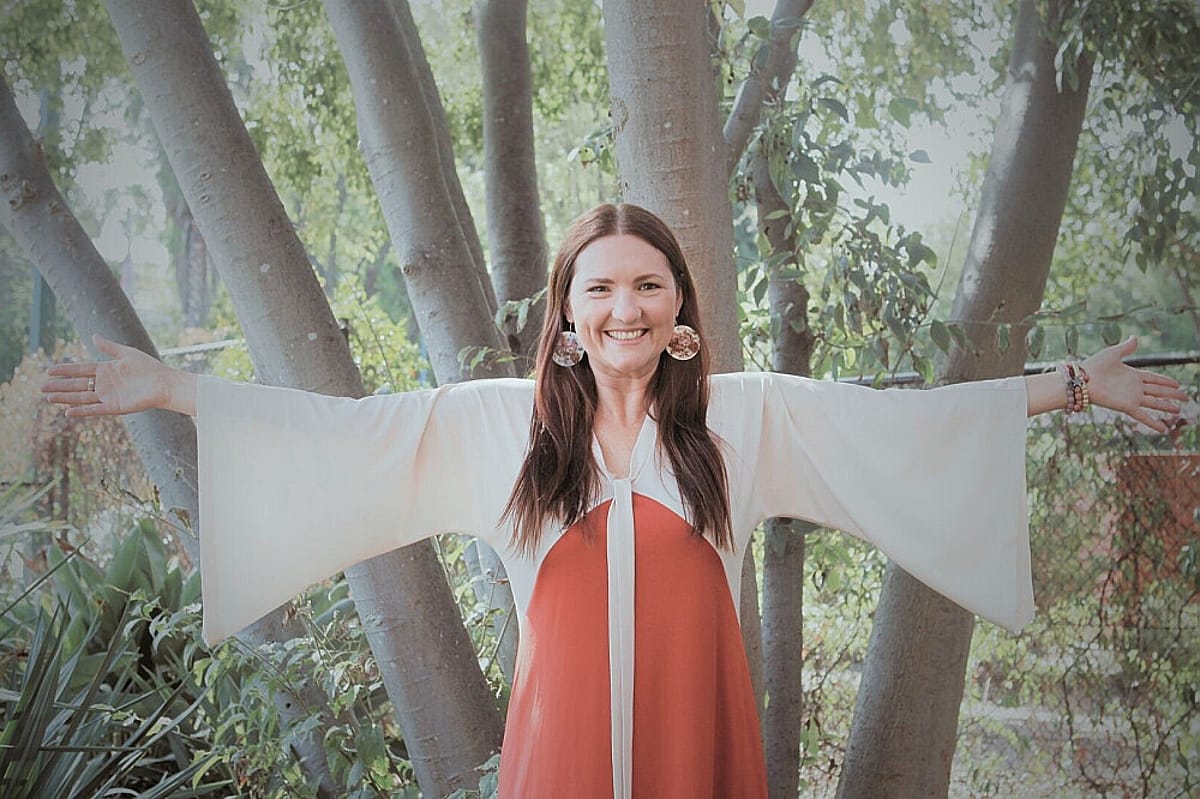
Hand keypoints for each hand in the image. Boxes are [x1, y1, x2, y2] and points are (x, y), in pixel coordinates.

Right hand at [42, 334, 178, 416]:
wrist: (164, 384)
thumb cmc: (148, 367)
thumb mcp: (126, 353)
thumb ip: (109, 347)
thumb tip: (93, 336)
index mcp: (106, 370)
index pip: (80, 369)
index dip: (65, 370)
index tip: (49, 370)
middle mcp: (104, 384)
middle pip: (77, 385)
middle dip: (59, 386)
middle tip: (41, 387)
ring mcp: (108, 396)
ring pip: (82, 397)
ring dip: (65, 398)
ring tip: (49, 398)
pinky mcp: (114, 407)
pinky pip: (94, 409)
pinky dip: (81, 411)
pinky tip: (67, 412)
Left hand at [1082, 336, 1188, 432]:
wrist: (1082, 380)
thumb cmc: (1094, 365)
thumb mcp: (1113, 353)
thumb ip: (1126, 347)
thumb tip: (1135, 337)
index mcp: (1132, 375)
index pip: (1153, 378)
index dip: (1166, 381)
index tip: (1177, 384)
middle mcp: (1134, 387)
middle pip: (1158, 391)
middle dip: (1172, 394)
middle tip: (1185, 397)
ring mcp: (1132, 398)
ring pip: (1155, 403)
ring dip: (1167, 407)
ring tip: (1179, 411)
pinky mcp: (1127, 406)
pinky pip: (1143, 416)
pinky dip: (1154, 423)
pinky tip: (1163, 429)